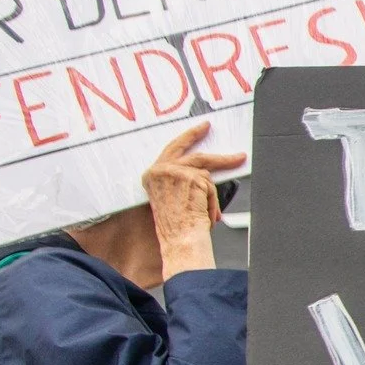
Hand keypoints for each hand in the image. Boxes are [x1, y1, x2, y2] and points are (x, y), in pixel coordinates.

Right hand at [144, 122, 244, 282]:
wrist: (179, 239)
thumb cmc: (177, 225)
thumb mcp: (172, 197)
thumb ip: (181, 180)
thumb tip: (204, 170)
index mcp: (151, 176)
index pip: (170, 151)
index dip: (186, 140)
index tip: (197, 131)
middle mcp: (159, 171)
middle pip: (183, 146)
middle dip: (195, 134)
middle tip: (207, 126)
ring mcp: (174, 172)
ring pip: (204, 168)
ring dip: (213, 187)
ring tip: (211, 207)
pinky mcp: (190, 178)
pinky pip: (210, 184)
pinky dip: (212, 200)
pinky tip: (207, 213)